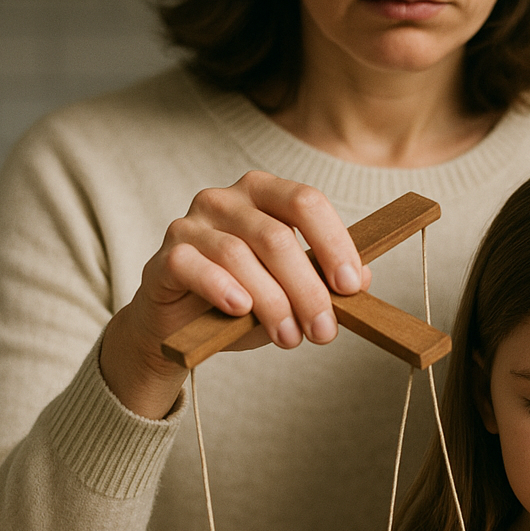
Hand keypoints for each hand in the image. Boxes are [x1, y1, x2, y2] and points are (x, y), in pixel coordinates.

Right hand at [100, 172, 370, 418]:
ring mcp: (192, 224)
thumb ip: (324, 278)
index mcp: (265, 193)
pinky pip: (195, 266)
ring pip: (238, 255)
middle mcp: (226, 199)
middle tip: (324, 330)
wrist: (181, 325)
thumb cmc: (243, 298)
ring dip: (272, 303)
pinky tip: (240, 309)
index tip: (351, 286)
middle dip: (307, 289)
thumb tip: (363, 278)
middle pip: (277, 237)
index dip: (334, 243)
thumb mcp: (291, 287)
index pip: (307, 202)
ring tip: (289, 338)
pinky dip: (221, 287)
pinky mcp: (166, 256)